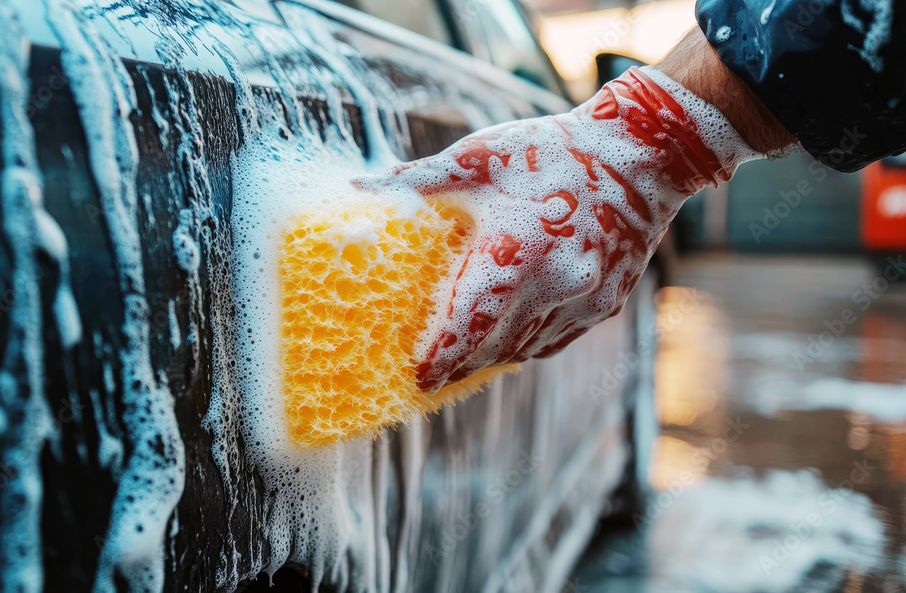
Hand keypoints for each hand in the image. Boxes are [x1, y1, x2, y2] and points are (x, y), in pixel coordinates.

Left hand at [356, 66, 759, 391]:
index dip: (439, 359)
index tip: (415, 377)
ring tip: (462, 362)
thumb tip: (357, 184)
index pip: (466, 327)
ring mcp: (584, 300)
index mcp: (514, 252)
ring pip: (525, 350)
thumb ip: (417, 179)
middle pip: (493, 348)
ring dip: (491, 360)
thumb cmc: (550, 149)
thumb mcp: (479, 156)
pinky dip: (527, 346)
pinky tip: (507, 342)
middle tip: (429, 376)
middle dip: (458, 366)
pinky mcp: (606, 303)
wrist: (642, 152)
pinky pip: (556, 340)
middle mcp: (552, 285)